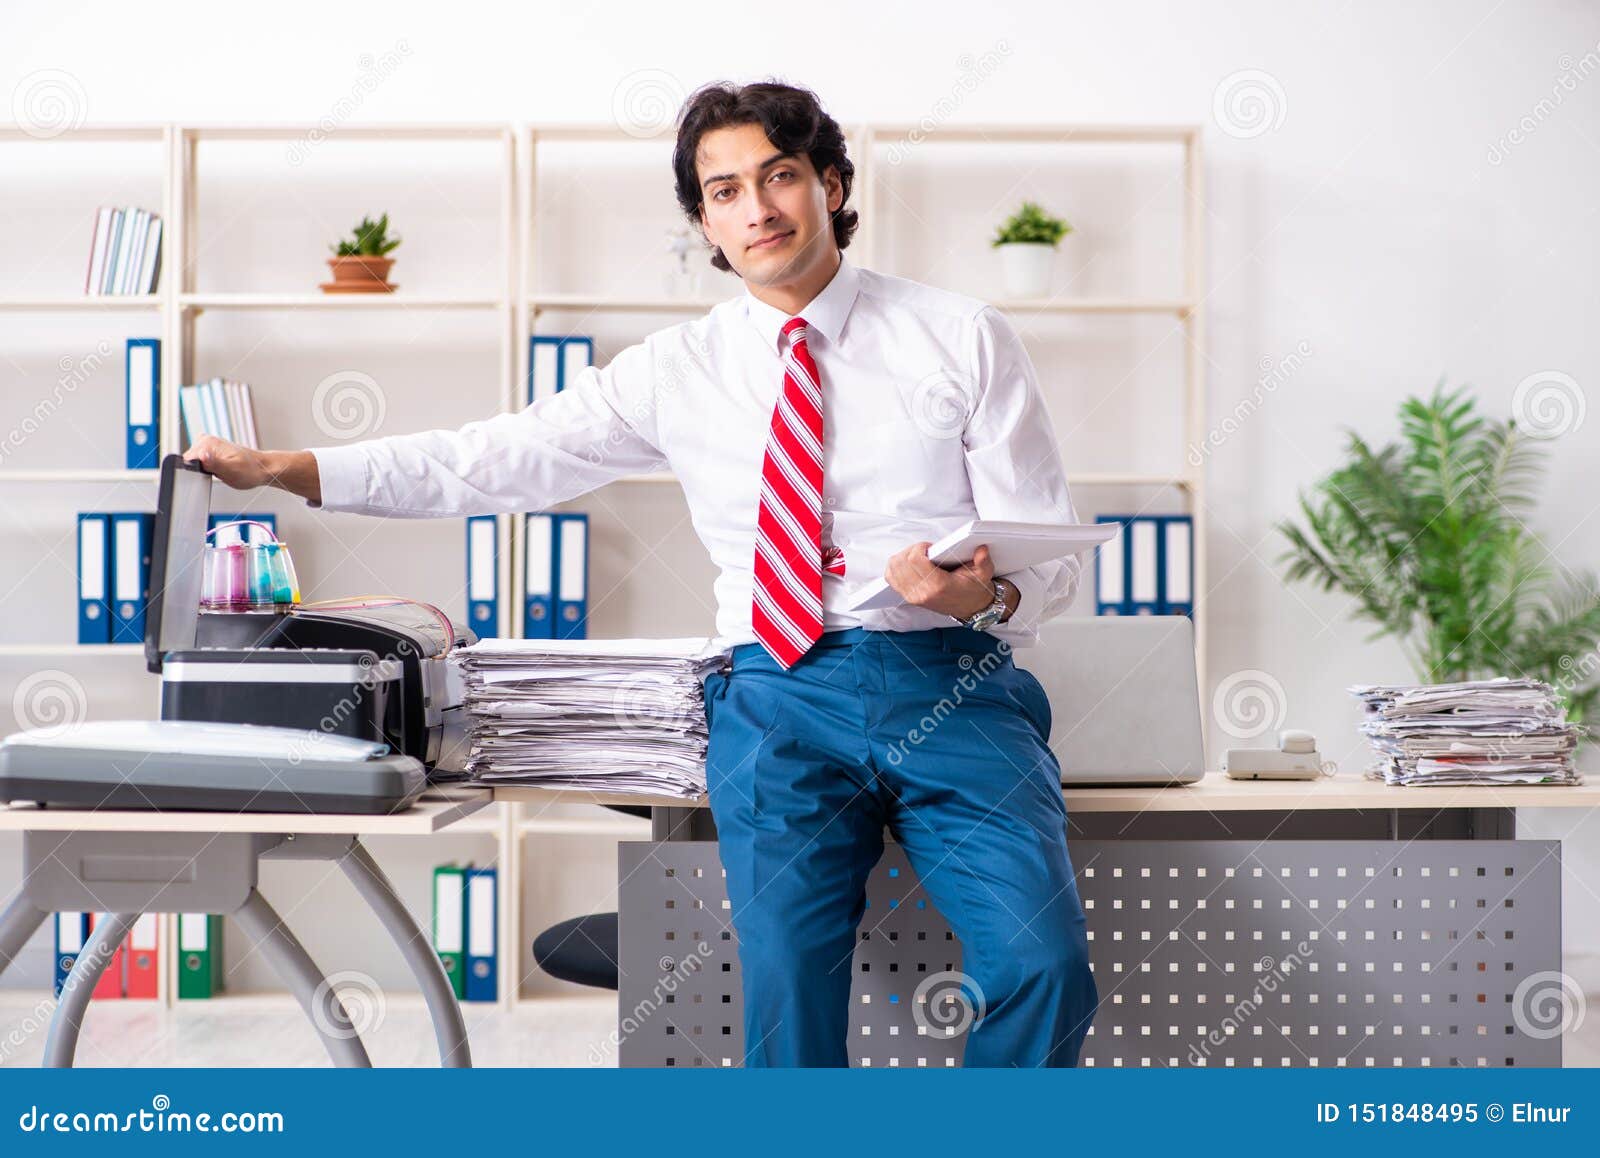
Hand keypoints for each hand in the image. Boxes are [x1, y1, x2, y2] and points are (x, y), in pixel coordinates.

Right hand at [183, 435, 275, 489]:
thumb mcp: (232, 470)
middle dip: (197, 473)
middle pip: (188, 462)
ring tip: (219, 473)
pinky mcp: (210, 452)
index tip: (206, 476)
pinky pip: (199, 463)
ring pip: (193, 464)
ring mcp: (207, 446)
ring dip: (202, 472)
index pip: (186, 460)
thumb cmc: (251, 471)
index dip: (192, 473)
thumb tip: (201, 456)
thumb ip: (214, 463)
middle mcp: (205, 441)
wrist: (262, 468)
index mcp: (207, 443)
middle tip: (216, 476)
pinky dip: (205, 470)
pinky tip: (217, 472)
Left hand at [885, 541, 1001, 620]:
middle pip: (900, 562)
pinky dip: (896, 568)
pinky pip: (891, 578)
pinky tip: (909, 565)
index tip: (930, 547)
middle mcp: (923, 593)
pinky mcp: (909, 598)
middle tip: (924, 550)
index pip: (914, 559)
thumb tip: (981, 549)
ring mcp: (913, 597)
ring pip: (893, 569)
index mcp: (938, 585)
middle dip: (910, 550)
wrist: (970, 607)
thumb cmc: (974, 588)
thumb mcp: (983, 573)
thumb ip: (983, 561)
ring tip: (917, 557)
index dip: (919, 547)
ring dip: (902, 558)